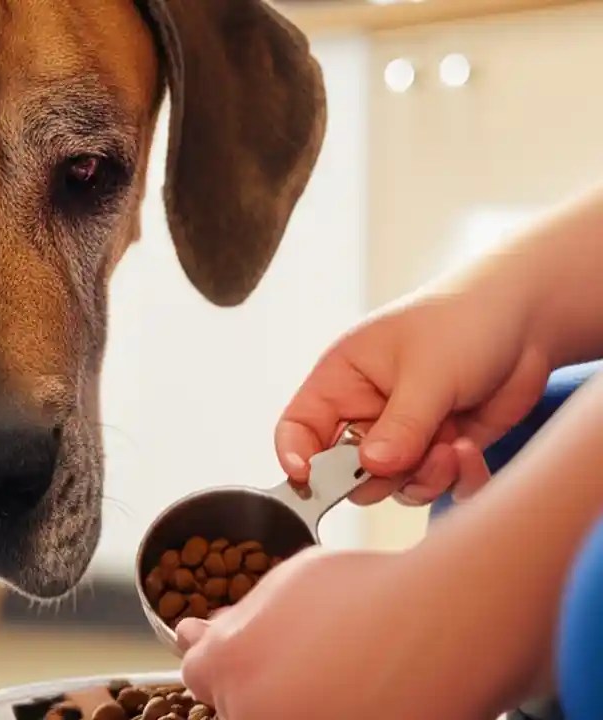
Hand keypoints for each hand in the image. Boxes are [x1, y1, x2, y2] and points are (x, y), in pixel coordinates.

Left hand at [176, 547, 512, 719]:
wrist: (456, 621)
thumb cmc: (374, 592)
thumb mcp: (290, 581)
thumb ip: (237, 617)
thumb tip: (197, 631)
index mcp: (227, 663)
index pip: (199, 674)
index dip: (233, 661)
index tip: (263, 657)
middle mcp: (250, 712)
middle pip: (238, 707)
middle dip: (267, 687)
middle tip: (320, 664)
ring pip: (279, 718)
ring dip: (305, 705)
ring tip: (353, 680)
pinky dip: (342, 711)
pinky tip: (370, 698)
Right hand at [277, 286, 546, 505]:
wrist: (529, 317)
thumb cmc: (464, 322)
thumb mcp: (428, 372)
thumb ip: (401, 425)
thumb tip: (373, 469)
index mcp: (342, 380)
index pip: (298, 427)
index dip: (296, 456)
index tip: (309, 480)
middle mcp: (366, 411)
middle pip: (347, 472)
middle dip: (382, 475)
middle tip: (417, 458)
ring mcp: (404, 434)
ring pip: (394, 486)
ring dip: (425, 478)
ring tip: (454, 449)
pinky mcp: (441, 449)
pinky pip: (437, 487)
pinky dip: (457, 481)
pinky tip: (471, 451)